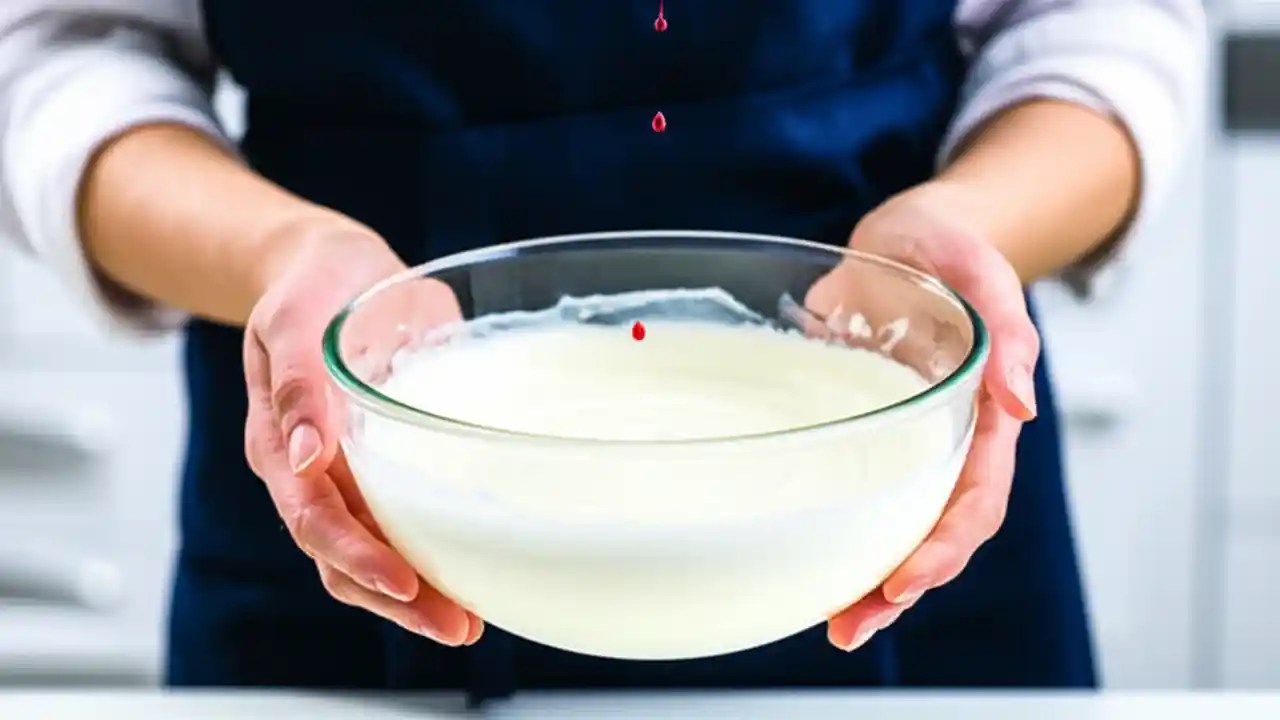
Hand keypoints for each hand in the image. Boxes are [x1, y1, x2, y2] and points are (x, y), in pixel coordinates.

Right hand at [242, 222, 481, 645]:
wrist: (336, 270)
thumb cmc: (312, 288)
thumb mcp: (294, 319)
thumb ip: (296, 384)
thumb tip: (303, 459)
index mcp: (283, 445)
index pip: (314, 520)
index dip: (356, 557)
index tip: (402, 581)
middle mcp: (316, 472)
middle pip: (345, 558)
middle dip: (397, 600)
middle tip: (456, 625)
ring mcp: (353, 473)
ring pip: (376, 553)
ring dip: (418, 594)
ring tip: (468, 620)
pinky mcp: (390, 463)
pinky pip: (408, 521)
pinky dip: (436, 553)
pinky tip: (476, 573)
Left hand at [820, 181, 1040, 650]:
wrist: (904, 235)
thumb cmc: (950, 249)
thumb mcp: (981, 272)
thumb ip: (1009, 331)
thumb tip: (1021, 406)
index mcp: (981, 418)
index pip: (974, 499)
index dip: (944, 545)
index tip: (906, 580)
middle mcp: (943, 442)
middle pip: (934, 532)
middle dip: (900, 587)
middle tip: (853, 626)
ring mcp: (901, 442)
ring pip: (894, 525)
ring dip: (868, 578)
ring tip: (834, 621)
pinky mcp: (859, 433)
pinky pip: (852, 492)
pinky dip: (836, 531)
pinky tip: (804, 558)